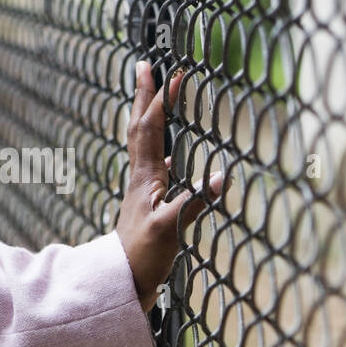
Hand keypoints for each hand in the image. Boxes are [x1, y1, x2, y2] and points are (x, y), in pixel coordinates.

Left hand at [115, 61, 222, 310]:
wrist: (122, 280)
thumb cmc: (144, 255)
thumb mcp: (172, 228)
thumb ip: (196, 201)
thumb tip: (223, 177)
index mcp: (145, 178)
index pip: (152, 129)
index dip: (162, 101)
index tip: (171, 74)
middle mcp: (140, 177)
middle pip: (140, 127)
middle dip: (144, 95)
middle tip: (145, 66)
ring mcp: (141, 189)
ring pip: (142, 142)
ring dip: (147, 115)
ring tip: (152, 97)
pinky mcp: (146, 202)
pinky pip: (150, 163)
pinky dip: (158, 148)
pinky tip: (169, 154)